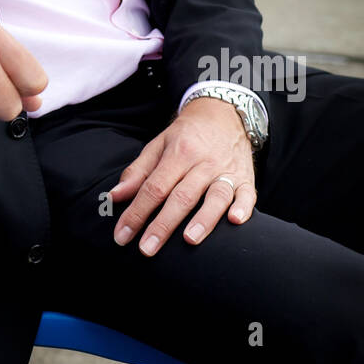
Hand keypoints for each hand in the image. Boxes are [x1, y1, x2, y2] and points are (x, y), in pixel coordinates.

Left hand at [106, 98, 256, 255]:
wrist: (223, 114)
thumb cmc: (185, 136)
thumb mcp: (158, 145)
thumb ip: (137, 172)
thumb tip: (115, 197)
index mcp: (178, 153)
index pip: (154, 187)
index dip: (136, 212)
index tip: (122, 235)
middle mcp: (203, 163)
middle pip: (182, 196)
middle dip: (163, 224)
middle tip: (147, 249)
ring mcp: (227, 171)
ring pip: (216, 196)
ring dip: (204, 219)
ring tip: (190, 240)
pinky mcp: (246, 179)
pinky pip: (248, 194)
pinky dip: (244, 208)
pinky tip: (235, 221)